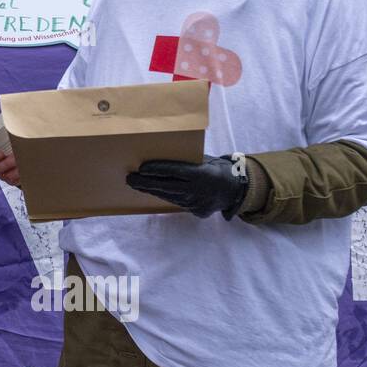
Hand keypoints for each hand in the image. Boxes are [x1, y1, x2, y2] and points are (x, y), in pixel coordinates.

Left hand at [126, 155, 248, 218]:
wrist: (236, 189)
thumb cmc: (216, 169)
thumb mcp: (205, 160)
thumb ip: (188, 161)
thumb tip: (162, 155)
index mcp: (203, 174)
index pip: (176, 172)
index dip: (157, 170)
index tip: (141, 168)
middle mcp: (199, 191)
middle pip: (167, 187)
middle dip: (146, 183)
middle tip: (130, 179)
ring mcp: (198, 203)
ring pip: (170, 196)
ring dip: (152, 190)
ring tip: (137, 184)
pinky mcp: (197, 212)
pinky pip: (177, 203)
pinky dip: (165, 196)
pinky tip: (153, 191)